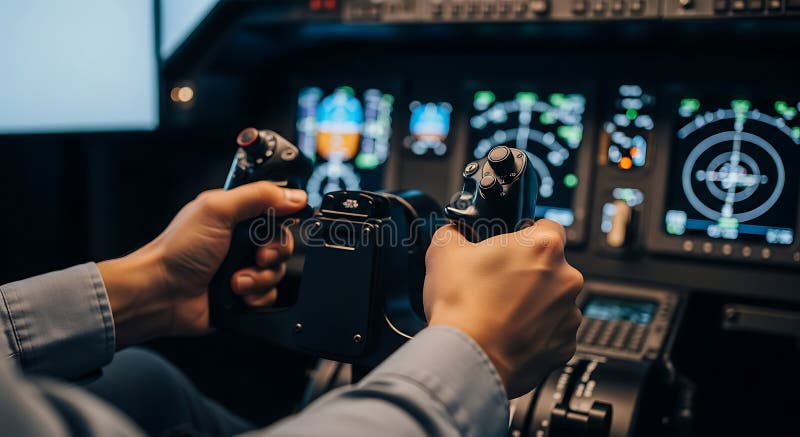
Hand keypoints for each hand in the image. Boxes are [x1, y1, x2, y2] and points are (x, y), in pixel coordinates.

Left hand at [97, 182, 307, 347]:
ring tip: (235, 280)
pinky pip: (270, 295)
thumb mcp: (217, 209)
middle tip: (256, 255)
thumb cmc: (177, 251)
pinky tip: (235, 293)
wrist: (161, 294)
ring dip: (259, 277)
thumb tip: (294, 195)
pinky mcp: (245, 294)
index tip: (278, 225)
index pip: (277, 211)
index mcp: (237, 215)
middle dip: (273, 252)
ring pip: (278, 271)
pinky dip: (256, 296)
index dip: (284, 219)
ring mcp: (244, 267)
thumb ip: (257, 196)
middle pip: (283, 243)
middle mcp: (242, 240)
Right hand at [423, 220, 583, 397]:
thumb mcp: (443, 252)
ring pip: (553, 301)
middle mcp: (566, 279)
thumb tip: (453, 231)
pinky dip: (535, 333)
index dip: (526, 234)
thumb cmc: (462, 308)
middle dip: (527, 273)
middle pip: (551, 267)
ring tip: (500, 313)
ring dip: (533, 304)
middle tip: (496, 283)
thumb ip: (454, 231)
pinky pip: (553, 333)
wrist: (469, 360)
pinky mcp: (565, 346)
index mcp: (544, 247)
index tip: (512, 246)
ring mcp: (569, 315)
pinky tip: (509, 334)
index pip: (548, 226)